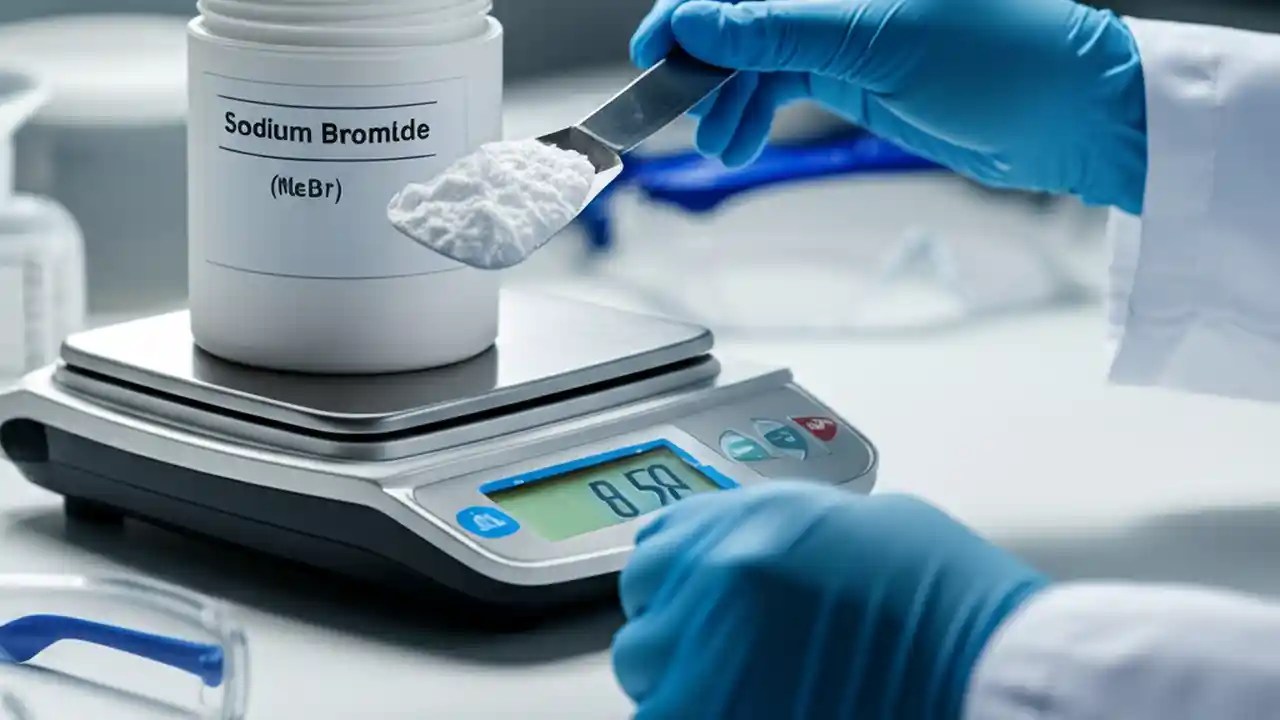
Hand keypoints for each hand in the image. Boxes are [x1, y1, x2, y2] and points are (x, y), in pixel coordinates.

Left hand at [612, 483, 1048, 719]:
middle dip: (678, 627)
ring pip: (645, 669)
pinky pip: (661, 715)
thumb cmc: (955, 606)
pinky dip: (695, 712)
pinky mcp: (704, 713)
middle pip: (645, 603)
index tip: (689, 595)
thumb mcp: (872, 527)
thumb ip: (794, 533)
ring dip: (681, 680)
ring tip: (746, 689)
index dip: (680, 574)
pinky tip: (742, 710)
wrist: (991, 674)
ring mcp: (706, 649)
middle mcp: (717, 575)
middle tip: (724, 654)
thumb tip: (767, 557)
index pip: (662, 541)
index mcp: (754, 520)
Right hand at [632, 0, 1147, 213]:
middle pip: (745, 16)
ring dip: (728, 99)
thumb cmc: (1007, 60)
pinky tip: (741, 139)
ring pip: (758, 56)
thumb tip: (699, 21)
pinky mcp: (856, 70)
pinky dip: (756, 112)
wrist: (1072, 119)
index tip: (659, 48)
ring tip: (721, 141)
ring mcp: (848, 28)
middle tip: (677, 106)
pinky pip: (783, 82)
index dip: (694, 9)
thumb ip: (779, 32)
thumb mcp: (880, 43)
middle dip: (706, 62)